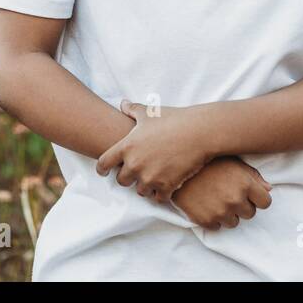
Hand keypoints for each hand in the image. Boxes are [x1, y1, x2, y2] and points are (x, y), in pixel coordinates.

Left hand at [96, 99, 213, 201]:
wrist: (199, 132)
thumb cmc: (174, 119)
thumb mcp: (150, 112)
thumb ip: (132, 109)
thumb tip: (123, 103)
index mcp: (127, 146)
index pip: (103, 163)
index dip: (102, 169)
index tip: (104, 172)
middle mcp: (135, 164)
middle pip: (122, 181)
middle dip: (129, 177)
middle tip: (138, 172)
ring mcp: (150, 177)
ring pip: (140, 191)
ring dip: (145, 186)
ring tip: (153, 179)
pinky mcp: (166, 186)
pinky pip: (158, 198)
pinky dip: (161, 194)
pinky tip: (166, 187)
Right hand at [171, 156, 271, 229]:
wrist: (178, 169)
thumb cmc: (208, 162)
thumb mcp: (233, 162)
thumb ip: (253, 175)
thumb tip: (268, 189)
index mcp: (245, 184)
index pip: (266, 202)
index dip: (258, 198)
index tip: (250, 194)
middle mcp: (235, 199)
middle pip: (250, 213)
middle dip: (242, 205)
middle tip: (228, 193)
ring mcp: (220, 212)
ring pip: (234, 222)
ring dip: (228, 214)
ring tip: (215, 198)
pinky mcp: (206, 220)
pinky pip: (217, 227)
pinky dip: (213, 218)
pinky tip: (206, 204)